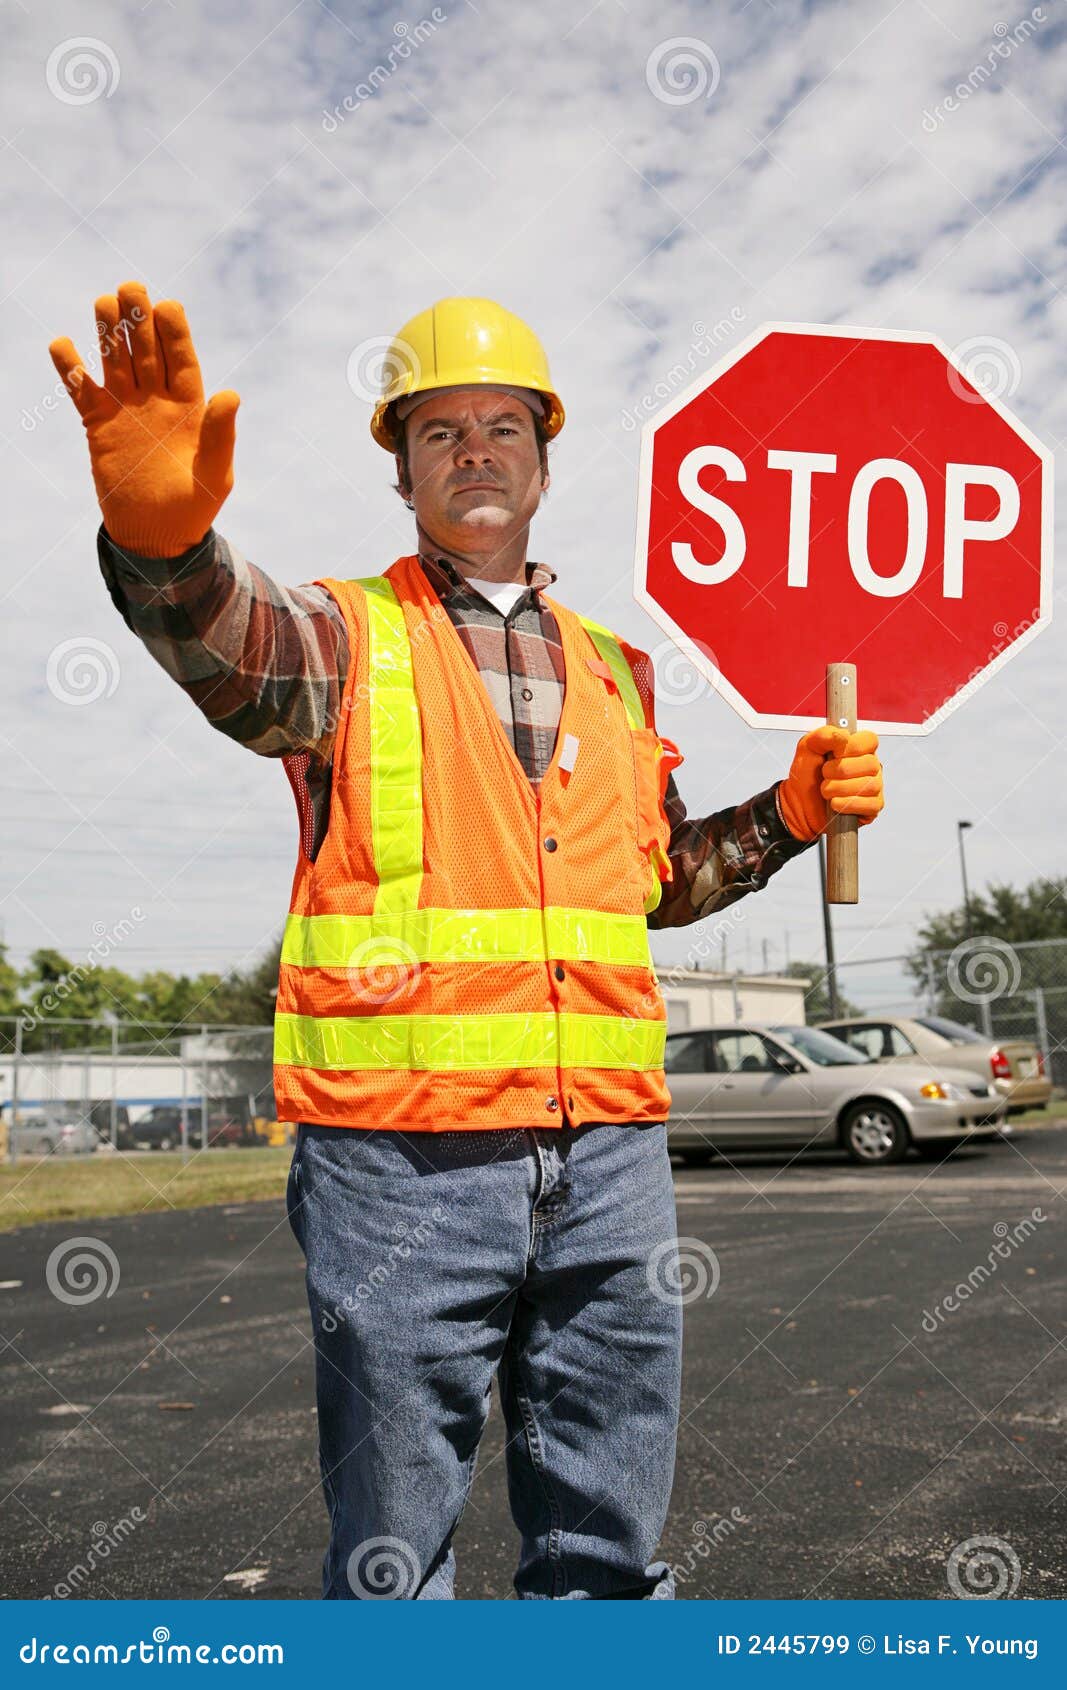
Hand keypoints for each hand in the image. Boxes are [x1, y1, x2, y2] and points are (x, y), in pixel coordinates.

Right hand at [49, 280, 238, 556]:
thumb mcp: (214, 474)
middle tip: (131, 287)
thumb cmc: (194, 506)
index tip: (168, 306)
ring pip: (115, 359)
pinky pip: (82, 390)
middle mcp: (156, 399)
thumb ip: (220, 435)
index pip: (181, 359)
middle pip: (146, 349)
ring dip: (108, 331)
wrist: (157, 535)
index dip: (174, 332)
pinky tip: (63, 345)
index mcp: (189, 405)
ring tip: (103, 303)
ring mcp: (126, 408)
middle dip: (139, 318)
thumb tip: (231, 394)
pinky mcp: (98, 424)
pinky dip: (71, 368)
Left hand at [777, 726, 883, 841]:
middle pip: (870, 764)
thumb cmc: (807, 776)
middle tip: (825, 774)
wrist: (799, 804)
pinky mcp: (873, 806)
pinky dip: (846, 804)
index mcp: (858, 748)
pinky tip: (835, 803)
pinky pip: (869, 804)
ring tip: (826, 790)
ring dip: (840, 788)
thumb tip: (843, 736)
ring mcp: (874, 786)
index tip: (834, 753)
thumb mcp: (808, 748)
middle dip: (840, 771)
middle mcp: (870, 766)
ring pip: (868, 785)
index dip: (852, 747)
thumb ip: (823, 735)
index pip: (870, 740)